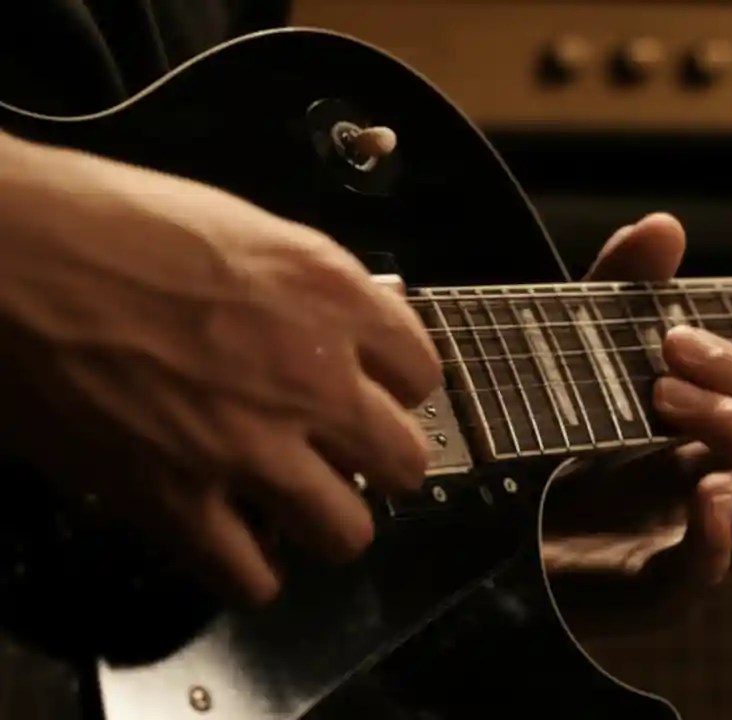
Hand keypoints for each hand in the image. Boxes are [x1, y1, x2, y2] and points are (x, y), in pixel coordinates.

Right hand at [0, 134, 439, 605]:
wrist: (3, 252)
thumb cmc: (110, 218)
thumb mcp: (245, 227)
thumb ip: (312, 289)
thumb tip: (351, 328)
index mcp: (332, 295)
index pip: (423, 374)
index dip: (395, 388)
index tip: (368, 392)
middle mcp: (310, 376)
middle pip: (405, 463)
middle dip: (376, 463)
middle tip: (337, 453)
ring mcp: (246, 446)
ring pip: (347, 533)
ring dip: (325, 522)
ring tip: (292, 503)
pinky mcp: (173, 500)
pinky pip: (252, 578)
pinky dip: (250, 571)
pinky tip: (233, 542)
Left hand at [542, 213, 731, 628]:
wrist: (480, 533)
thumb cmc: (547, 450)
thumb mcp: (582, 361)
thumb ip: (620, 296)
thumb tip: (665, 225)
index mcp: (728, 442)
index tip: (673, 332)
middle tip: (667, 367)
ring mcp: (708, 547)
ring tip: (663, 404)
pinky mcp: (657, 593)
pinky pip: (714, 573)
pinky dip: (717, 534)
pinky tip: (695, 497)